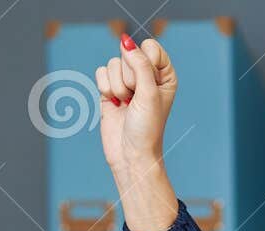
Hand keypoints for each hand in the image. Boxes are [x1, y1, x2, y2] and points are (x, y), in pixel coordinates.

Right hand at [95, 34, 178, 230]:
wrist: (130, 155)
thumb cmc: (146, 128)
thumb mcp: (148, 93)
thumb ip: (139, 64)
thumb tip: (125, 40)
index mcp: (164, 74)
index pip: (150, 47)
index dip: (144, 64)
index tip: (148, 87)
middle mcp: (146, 75)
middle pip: (129, 54)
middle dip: (129, 78)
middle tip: (135, 100)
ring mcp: (126, 81)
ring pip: (113, 63)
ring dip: (117, 86)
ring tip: (125, 105)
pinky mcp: (109, 89)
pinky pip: (101, 72)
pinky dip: (105, 88)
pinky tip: (114, 104)